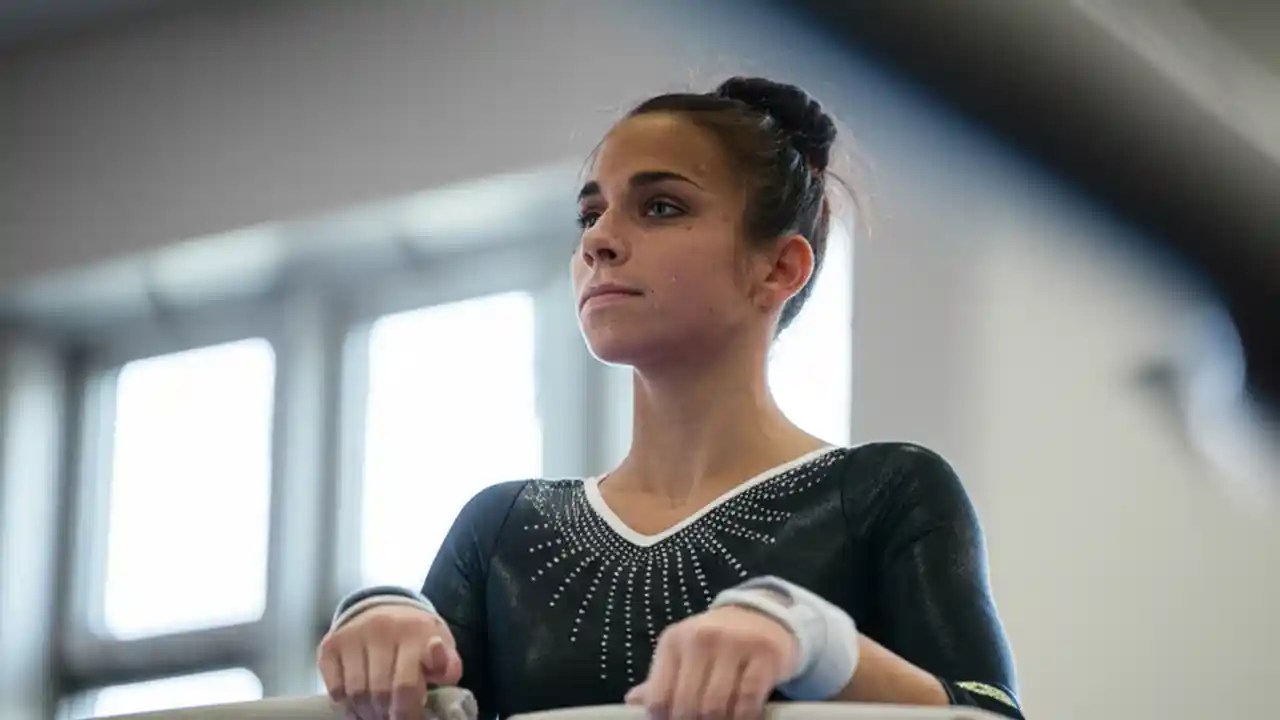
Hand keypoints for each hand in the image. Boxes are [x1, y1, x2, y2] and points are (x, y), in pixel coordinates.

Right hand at [317, 605, 462, 719]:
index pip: (406, 685)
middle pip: (380, 692)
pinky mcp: (331, 644)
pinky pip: (335, 688)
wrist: (386, 608)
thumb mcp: (442, 646)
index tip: (411, 719)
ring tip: (377, 714)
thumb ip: (448, 665)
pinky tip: (358, 704)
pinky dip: (345, 704)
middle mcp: (382, 628)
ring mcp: (353, 635)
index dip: (408, 711)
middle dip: (388, 714)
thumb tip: (448, 675)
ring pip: (356, 693)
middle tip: (393, 718)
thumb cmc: (417, 637)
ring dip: (366, 713)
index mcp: (415, 631)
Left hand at [625, 604, 798, 719]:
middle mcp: (701, 638)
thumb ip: (661, 680)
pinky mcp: (765, 654)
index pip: (658, 698)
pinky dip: (744, 718)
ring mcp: (734, 644)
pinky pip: (747, 702)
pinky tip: (744, 716)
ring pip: (715, 707)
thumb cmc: (717, 643)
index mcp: (673, 641)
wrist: (764, 615)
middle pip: (687, 707)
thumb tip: (632, 702)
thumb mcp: (684, 653)